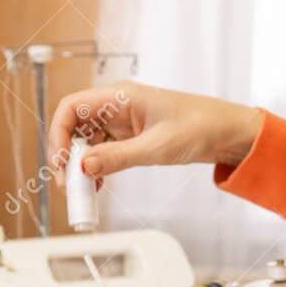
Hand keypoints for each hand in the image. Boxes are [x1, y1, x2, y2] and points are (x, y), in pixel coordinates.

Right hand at [46, 81, 263, 180]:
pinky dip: (96, 168)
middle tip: (69, 184)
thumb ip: (118, 157)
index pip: (71, 108)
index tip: (60, 164)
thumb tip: (84, 167)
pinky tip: (97, 185)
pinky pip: (102, 150)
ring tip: (83, 190)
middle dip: (67, 155)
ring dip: (80, 165)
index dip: (58, 135)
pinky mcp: (130, 136)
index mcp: (120, 96)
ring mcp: (122, 121)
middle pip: (74, 126)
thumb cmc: (201, 127)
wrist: (228, 133)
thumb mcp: (156, 147)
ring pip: (86, 141)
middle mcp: (116, 105)